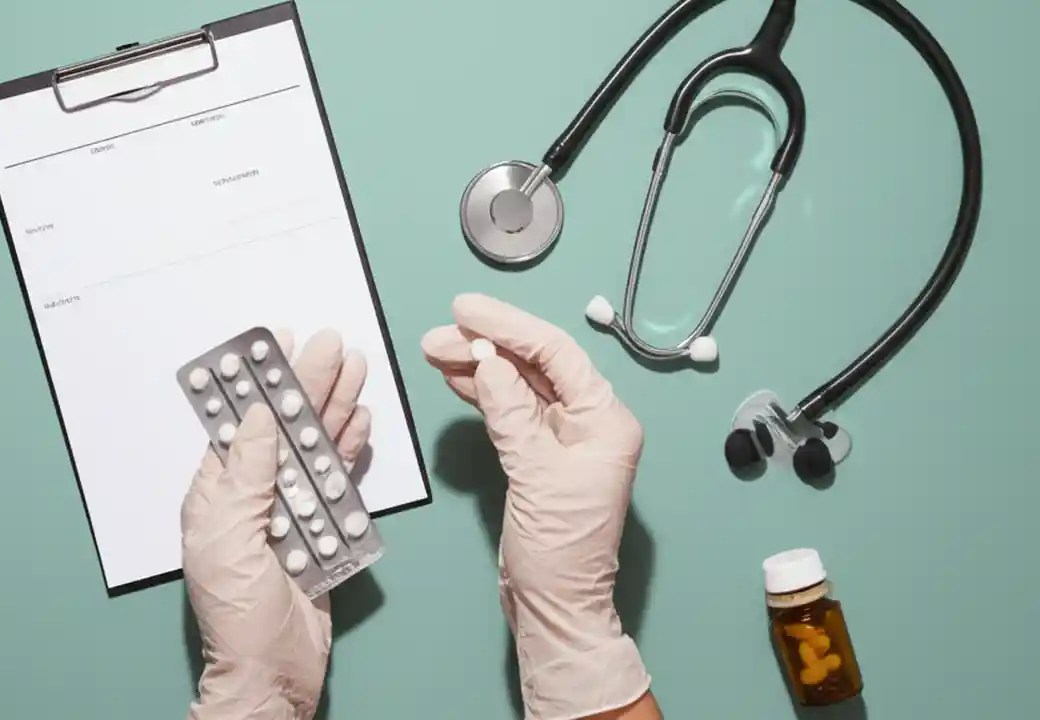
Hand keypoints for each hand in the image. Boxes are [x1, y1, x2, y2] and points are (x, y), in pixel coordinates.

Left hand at [181, 330, 370, 719]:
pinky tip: (360, 423)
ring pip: (315, 449)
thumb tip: (259, 419)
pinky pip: (339, 484)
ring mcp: (290, 514)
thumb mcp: (230, 540)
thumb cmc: (237, 618)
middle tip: (332, 344)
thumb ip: (246, 477)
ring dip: (335, 409)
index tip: (275, 344)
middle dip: (308, 384)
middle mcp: (254, 497)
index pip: (240, 424)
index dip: (258, 382)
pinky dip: (350, 453)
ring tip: (354, 369)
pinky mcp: (322, 534)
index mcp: (218, 495)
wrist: (272, 674)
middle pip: (285, 428)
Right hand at [423, 294, 652, 719]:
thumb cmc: (560, 549)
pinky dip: (481, 393)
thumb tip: (486, 362)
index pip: (555, 354)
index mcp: (606, 420)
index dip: (509, 326)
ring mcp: (563, 438)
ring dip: (477, 366)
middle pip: (535, 365)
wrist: (555, 607)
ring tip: (433, 349)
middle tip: (436, 335)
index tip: (465, 309)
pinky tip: (455, 377)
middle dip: (485, 345)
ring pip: (518, 385)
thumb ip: (510, 414)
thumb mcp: (535, 474)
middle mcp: (590, 421)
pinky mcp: (539, 456)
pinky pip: (510, 410)